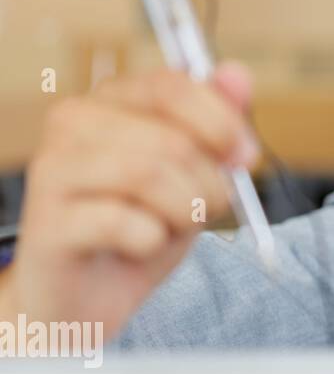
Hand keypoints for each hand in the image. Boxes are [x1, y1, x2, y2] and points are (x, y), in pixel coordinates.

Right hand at [0, 63, 257, 339]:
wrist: (85, 299)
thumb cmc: (142, 227)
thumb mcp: (195, 174)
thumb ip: (217, 124)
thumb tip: (239, 74)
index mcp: (111, 99)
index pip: (173, 87)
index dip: (222, 123)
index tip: (246, 158)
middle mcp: (74, 121)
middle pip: (171, 140)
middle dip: (209, 184)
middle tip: (205, 209)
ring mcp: (52, 168)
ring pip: (149, 176)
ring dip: (184, 213)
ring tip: (171, 228)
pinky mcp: (47, 220)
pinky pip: (126, 223)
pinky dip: (152, 242)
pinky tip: (138, 246)